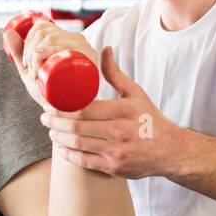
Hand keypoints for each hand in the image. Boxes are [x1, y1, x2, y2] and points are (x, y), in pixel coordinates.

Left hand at [2, 18, 99, 111]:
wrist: (66, 115)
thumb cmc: (51, 92)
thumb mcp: (31, 71)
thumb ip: (19, 53)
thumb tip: (8, 32)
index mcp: (67, 38)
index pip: (43, 27)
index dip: (28, 41)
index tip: (25, 63)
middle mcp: (79, 40)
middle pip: (46, 33)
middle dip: (30, 51)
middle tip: (30, 73)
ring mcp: (87, 51)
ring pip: (53, 39)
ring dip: (37, 56)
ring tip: (37, 75)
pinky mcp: (92, 63)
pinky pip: (68, 49)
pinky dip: (49, 53)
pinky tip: (43, 63)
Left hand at [39, 46, 176, 178]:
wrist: (170, 150)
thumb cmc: (150, 119)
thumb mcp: (136, 93)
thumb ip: (115, 74)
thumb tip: (104, 48)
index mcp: (122, 110)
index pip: (84, 109)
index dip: (61, 107)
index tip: (49, 103)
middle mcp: (119, 131)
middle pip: (76, 127)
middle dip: (54, 122)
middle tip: (44, 117)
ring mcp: (116, 151)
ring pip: (77, 144)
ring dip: (58, 138)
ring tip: (50, 131)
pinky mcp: (114, 167)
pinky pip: (84, 161)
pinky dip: (69, 155)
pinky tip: (61, 148)